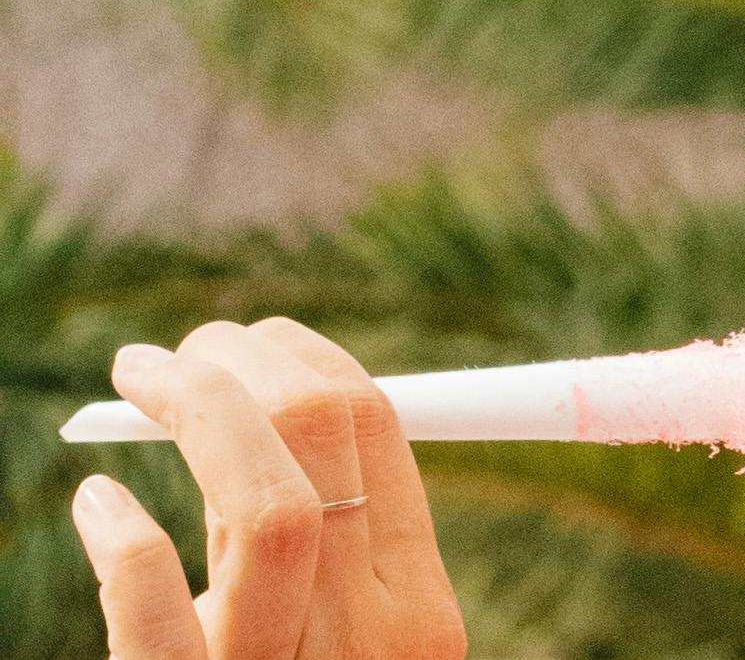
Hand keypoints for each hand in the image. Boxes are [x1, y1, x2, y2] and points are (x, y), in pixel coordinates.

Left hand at [70, 322, 465, 659]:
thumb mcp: (334, 643)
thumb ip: (305, 549)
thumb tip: (240, 422)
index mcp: (419, 606)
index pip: (376, 428)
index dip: (307, 358)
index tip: (247, 340)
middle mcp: (371, 636)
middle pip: (325, 439)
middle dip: (248, 362)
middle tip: (189, 345)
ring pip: (271, 509)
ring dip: (202, 410)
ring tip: (145, 376)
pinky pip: (160, 621)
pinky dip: (129, 546)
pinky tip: (100, 502)